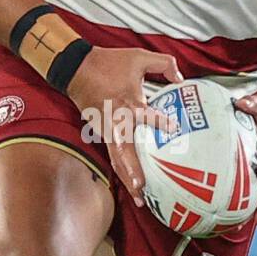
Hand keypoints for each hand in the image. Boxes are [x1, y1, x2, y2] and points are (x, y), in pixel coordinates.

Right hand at [67, 46, 183, 205]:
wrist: (77, 68)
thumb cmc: (109, 63)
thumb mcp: (139, 57)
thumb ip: (164, 64)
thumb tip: (180, 79)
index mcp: (128, 103)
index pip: (145, 115)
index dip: (159, 122)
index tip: (173, 127)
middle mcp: (117, 122)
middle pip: (125, 152)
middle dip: (133, 171)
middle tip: (143, 188)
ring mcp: (107, 130)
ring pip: (117, 159)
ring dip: (127, 178)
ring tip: (139, 199)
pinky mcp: (102, 132)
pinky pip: (113, 154)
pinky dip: (121, 170)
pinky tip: (131, 185)